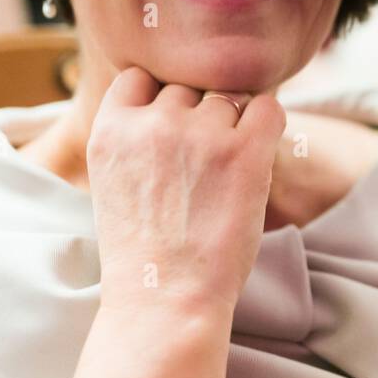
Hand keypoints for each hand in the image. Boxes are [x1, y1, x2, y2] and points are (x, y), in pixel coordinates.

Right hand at [86, 67, 285, 323]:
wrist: (165, 300)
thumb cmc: (144, 252)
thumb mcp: (113, 181)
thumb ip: (133, 136)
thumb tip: (173, 98)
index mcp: (109, 129)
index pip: (140, 77)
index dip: (158, 100)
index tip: (168, 135)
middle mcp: (152, 122)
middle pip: (186, 89)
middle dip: (195, 119)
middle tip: (200, 170)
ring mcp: (199, 133)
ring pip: (226, 100)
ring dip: (230, 127)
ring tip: (223, 178)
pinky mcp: (244, 151)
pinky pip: (268, 107)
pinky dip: (267, 124)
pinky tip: (257, 157)